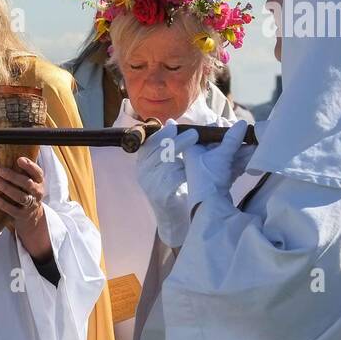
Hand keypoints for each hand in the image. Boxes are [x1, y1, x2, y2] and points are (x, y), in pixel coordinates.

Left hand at [0, 155, 51, 261]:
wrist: (31, 216)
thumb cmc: (25, 192)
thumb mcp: (28, 181)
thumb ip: (21, 171)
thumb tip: (4, 156)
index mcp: (39, 182)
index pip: (37, 172)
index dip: (29, 166)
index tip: (19, 159)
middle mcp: (37, 193)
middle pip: (27, 184)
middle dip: (13, 176)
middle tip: (0, 171)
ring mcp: (31, 205)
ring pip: (20, 197)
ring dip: (6, 188)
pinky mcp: (22, 215)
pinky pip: (12, 210)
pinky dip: (2, 203)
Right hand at [136, 122, 199, 246]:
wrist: (174, 217)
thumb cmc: (174, 187)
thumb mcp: (168, 164)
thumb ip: (168, 146)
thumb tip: (170, 122)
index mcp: (143, 163)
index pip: (148, 143)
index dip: (161, 133)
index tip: (174, 126)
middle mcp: (143, 172)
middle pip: (157, 151)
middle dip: (176, 141)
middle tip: (194, 134)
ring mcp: (150, 184)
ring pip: (165, 164)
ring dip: (182, 154)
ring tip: (197, 150)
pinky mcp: (160, 195)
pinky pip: (173, 179)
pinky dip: (185, 173)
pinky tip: (195, 170)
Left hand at [185, 120, 250, 208]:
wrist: (209, 206)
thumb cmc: (208, 177)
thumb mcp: (220, 156)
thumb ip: (231, 140)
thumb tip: (243, 123)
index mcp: (193, 150)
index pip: (204, 133)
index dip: (219, 129)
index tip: (233, 125)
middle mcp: (200, 158)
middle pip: (220, 145)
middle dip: (236, 141)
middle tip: (251, 135)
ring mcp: (211, 169)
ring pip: (229, 156)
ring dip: (243, 152)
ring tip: (257, 146)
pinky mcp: (220, 179)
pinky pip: (233, 166)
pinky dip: (243, 162)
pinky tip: (255, 158)